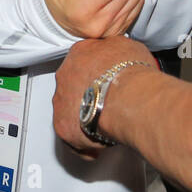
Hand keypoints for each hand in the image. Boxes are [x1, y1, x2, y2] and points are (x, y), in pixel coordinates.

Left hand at [53, 36, 155, 157]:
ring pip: (70, 111)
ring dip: (85, 116)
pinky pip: (72, 138)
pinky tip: (100, 145)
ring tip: (106, 123)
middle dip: (87, 94)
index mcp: (79, 53)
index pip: (82, 60)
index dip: (96, 71)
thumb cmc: (130, 74)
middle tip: (107, 101)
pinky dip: (85, 143)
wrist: (127, 99)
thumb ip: (116, 51)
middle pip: (71, 85)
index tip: (105, 77)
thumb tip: (122, 55)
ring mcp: (61, 101)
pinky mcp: (63, 127)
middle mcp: (64, 75)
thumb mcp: (128, 47)